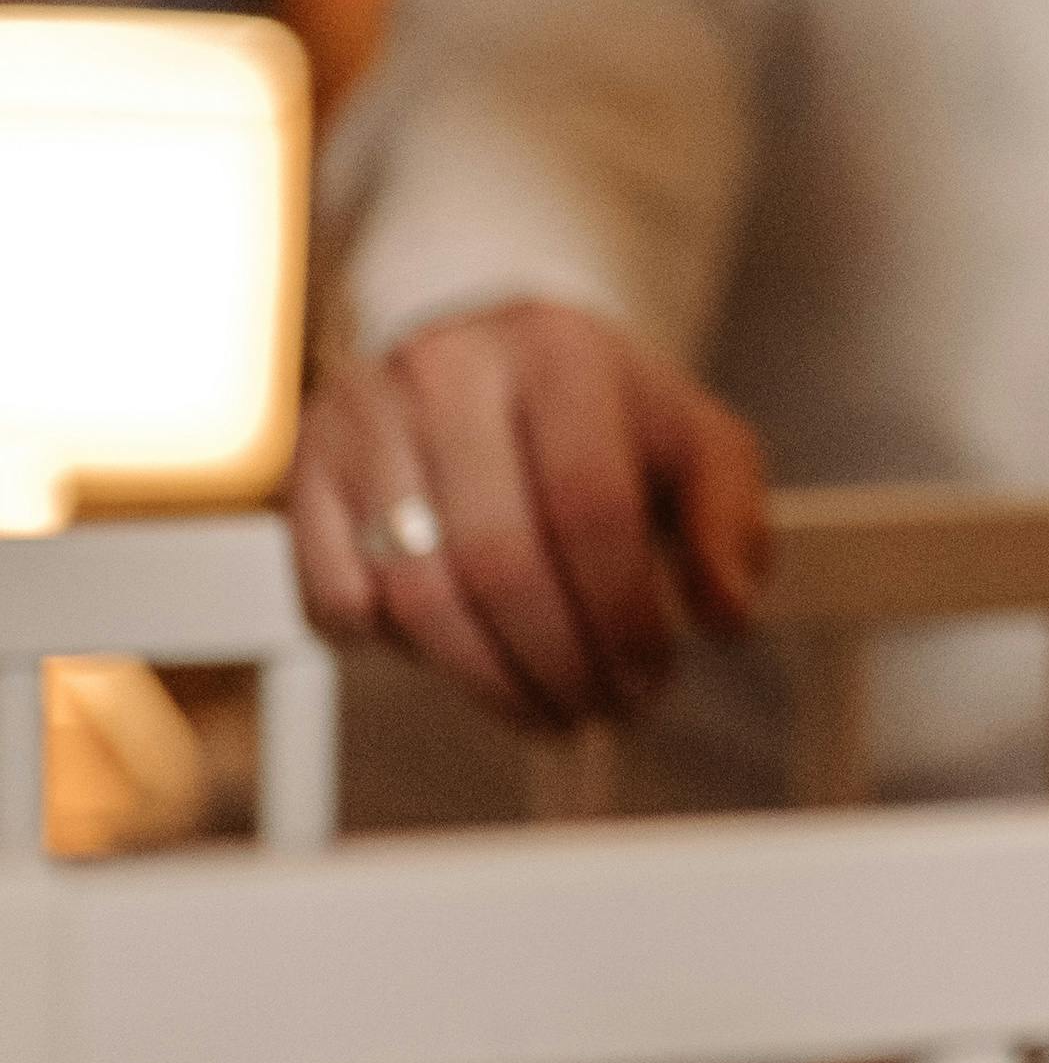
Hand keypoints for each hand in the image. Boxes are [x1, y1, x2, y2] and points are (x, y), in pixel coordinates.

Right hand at [292, 300, 767, 728]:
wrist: (491, 354)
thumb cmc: (603, 417)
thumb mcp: (696, 443)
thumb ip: (730, 523)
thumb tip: (724, 615)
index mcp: (559, 353)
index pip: (590, 507)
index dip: (623, 615)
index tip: (651, 677)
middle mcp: (449, 369)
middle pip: (500, 561)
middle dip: (560, 665)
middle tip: (601, 710)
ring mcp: (363, 418)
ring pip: (418, 595)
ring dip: (490, 682)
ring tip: (547, 708)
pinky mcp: (303, 469)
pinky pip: (335, 600)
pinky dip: (398, 652)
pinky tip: (464, 654)